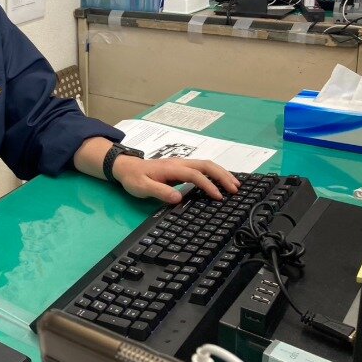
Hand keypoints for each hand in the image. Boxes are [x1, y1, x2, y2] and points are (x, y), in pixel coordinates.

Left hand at [112, 156, 239, 203]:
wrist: (125, 168)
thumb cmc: (134, 178)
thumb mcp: (142, 187)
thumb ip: (160, 191)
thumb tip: (178, 198)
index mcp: (172, 167)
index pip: (195, 175)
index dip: (208, 185)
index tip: (218, 197)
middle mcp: (179, 163)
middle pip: (206, 165)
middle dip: (222, 176)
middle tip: (235, 189)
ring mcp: (181, 164)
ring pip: (206, 165)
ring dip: (221, 173)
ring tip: (234, 185)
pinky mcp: (180, 168)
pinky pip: (202, 169)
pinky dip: (214, 174)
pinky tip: (220, 182)